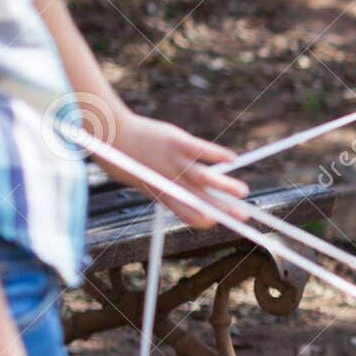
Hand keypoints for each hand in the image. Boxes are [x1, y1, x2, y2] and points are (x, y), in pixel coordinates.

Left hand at [103, 111, 248, 228]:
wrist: (112, 135)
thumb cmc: (129, 160)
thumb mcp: (145, 180)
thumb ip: (167, 189)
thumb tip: (192, 195)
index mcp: (162, 194)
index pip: (189, 215)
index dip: (207, 220)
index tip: (221, 220)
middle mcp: (170, 180)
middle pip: (202, 201)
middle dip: (224, 210)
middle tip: (242, 217)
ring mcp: (173, 161)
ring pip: (203, 178)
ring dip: (225, 187)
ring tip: (243, 192)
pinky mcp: (176, 141)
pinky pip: (201, 150)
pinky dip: (217, 155)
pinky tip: (232, 159)